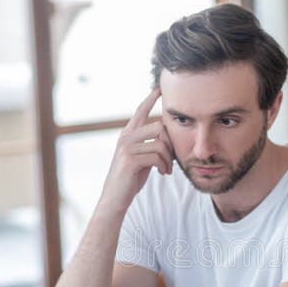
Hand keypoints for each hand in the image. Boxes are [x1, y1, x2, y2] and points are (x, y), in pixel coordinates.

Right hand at [97, 88, 174, 212]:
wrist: (115, 199)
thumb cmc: (130, 179)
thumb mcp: (142, 158)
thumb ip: (150, 145)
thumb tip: (166, 137)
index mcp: (128, 134)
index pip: (140, 111)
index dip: (150, 98)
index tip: (159, 87)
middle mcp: (125, 137)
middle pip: (159, 126)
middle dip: (171, 143)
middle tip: (172, 160)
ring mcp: (126, 147)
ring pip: (160, 142)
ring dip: (169, 158)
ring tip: (167, 170)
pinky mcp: (130, 159)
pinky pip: (157, 156)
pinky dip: (164, 166)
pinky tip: (162, 173)